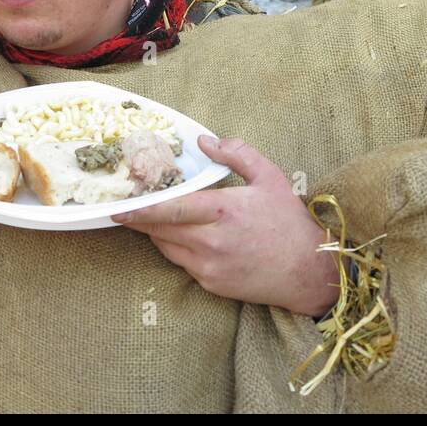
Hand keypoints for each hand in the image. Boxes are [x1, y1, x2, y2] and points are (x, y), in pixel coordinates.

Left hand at [113, 135, 341, 316]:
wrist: (308, 270)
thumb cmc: (289, 221)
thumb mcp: (269, 177)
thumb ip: (236, 153)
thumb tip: (205, 141)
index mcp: (224, 211)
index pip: (170, 209)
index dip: (140, 209)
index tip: (118, 207)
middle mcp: (212, 241)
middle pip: (160, 230)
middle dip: (140, 219)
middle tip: (124, 208)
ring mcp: (209, 266)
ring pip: (167, 247)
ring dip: (157, 233)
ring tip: (151, 218)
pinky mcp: (211, 284)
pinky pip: (182, 263)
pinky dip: (177, 248)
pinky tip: (183, 236)